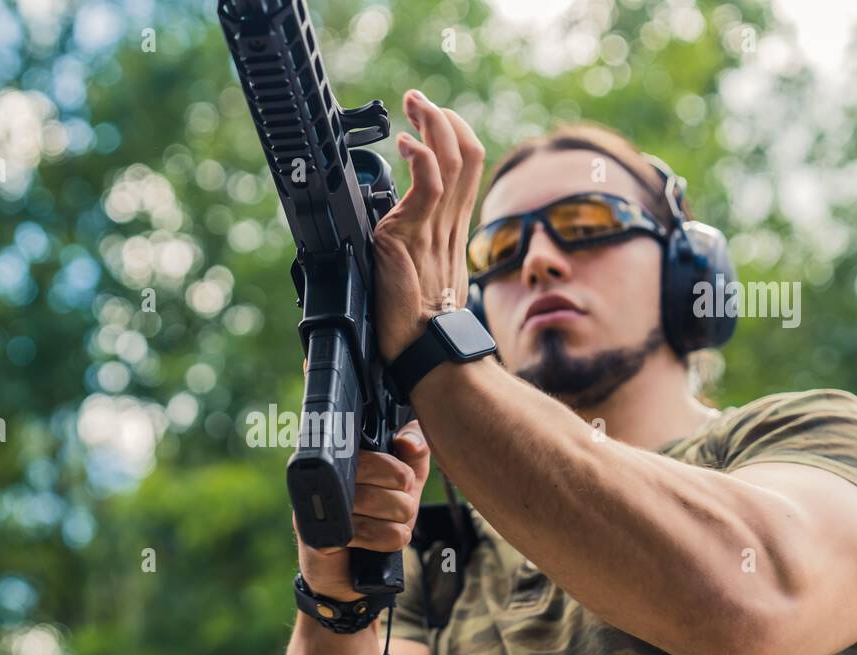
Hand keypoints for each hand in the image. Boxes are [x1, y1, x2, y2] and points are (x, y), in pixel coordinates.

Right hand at [295, 421, 430, 601]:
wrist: (349, 574)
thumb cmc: (376, 522)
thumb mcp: (403, 487)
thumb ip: (414, 456)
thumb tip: (409, 441)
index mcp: (344, 457)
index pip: (375, 447)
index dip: (399, 471)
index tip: (404, 485)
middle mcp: (325, 475)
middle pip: (376, 473)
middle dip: (403, 500)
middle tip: (400, 512)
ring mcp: (318, 504)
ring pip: (373, 500)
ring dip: (397, 522)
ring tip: (395, 527)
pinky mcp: (317, 535)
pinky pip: (362, 530)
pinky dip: (384, 538)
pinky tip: (387, 541)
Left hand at [370, 89, 485, 362]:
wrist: (424, 353)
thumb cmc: (417, 328)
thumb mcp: (418, 280)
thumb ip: (412, 252)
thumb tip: (390, 240)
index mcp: (453, 231)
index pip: (467, 168)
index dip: (453, 136)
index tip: (430, 120)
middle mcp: (450, 224)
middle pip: (465, 154)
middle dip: (440, 118)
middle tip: (417, 99)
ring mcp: (435, 228)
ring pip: (451, 159)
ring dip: (431, 123)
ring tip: (413, 104)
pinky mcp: (414, 235)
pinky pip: (429, 185)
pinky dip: (421, 156)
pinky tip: (404, 142)